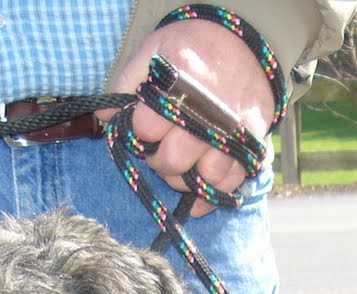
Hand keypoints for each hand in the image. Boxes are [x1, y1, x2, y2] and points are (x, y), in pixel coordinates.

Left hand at [101, 19, 273, 217]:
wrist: (244, 42)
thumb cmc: (191, 47)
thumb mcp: (153, 50)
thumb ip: (125, 83)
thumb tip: (104, 117)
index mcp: (179, 86)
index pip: (145, 129)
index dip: (139, 131)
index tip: (144, 124)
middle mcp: (208, 114)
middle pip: (172, 161)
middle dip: (159, 158)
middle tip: (162, 145)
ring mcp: (232, 134)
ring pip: (201, 178)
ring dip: (185, 176)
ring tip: (184, 159)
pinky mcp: (252, 148)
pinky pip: (229, 184)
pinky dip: (212, 189)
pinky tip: (201, 175)